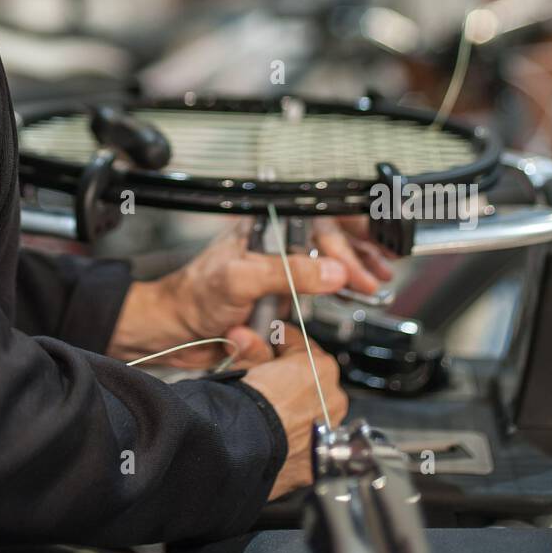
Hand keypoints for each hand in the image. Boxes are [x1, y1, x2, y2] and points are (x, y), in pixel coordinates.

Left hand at [107, 217, 393, 365]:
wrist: (174, 331)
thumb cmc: (194, 296)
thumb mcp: (241, 279)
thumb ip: (287, 272)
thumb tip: (334, 272)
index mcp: (262, 229)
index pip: (315, 220)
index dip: (347, 234)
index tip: (371, 249)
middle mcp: (271, 245)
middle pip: (325, 239)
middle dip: (356, 254)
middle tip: (377, 273)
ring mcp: (275, 271)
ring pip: (324, 262)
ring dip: (352, 270)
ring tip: (374, 281)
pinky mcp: (276, 296)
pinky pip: (313, 289)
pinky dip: (335, 291)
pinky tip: (349, 293)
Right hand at [242, 324, 347, 498]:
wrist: (245, 448)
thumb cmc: (247, 407)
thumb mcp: (244, 366)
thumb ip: (249, 349)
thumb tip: (242, 336)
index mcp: (319, 366)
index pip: (298, 342)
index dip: (280, 340)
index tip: (270, 341)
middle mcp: (332, 396)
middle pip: (311, 377)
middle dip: (292, 375)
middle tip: (268, 377)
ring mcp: (329, 428)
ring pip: (314, 409)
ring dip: (298, 406)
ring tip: (271, 409)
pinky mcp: (320, 457)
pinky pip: (309, 439)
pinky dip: (297, 436)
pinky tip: (278, 434)